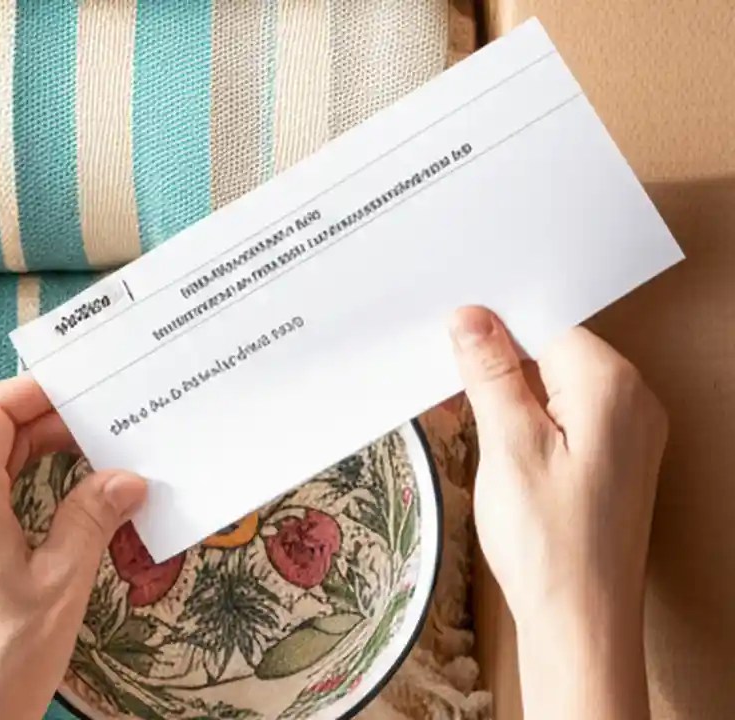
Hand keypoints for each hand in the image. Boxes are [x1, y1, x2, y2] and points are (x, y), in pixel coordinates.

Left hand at [0, 375, 146, 719]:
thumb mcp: (61, 585)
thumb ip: (92, 517)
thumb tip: (124, 480)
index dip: (34, 391)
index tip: (75, 390)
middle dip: (36, 422)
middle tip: (91, 427)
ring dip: (20, 455)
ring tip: (75, 459)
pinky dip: (3, 487)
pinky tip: (41, 506)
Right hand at [449, 306, 666, 719]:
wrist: (579, 620)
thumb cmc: (550, 543)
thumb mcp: (508, 445)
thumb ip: (491, 373)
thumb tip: (471, 317)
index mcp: (612, 386)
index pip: (547, 324)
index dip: (494, 329)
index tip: (451, 340)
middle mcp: (630, 401)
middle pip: (551, 351)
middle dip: (496, 364)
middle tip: (451, 391)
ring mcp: (625, 431)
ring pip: (553, 384)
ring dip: (507, 396)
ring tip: (473, 427)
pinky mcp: (611, 457)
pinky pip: (563, 415)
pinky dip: (525, 421)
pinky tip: (498, 447)